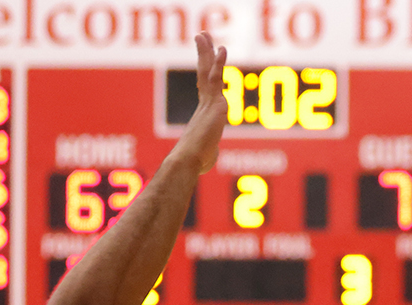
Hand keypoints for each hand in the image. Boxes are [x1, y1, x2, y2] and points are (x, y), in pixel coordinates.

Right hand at [175, 32, 227, 173]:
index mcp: (204, 113)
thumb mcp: (208, 154)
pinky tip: (222, 50)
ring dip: (207, 52)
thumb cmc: (196, 162)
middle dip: (203, 54)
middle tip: (201, 36)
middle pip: (203, 73)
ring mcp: (209, 103)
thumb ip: (210, 149)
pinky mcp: (214, 104)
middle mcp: (205, 104)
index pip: (205, 87)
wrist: (189, 160)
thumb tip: (208, 156)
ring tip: (204, 34)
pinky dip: (218, 64)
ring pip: (208, 71)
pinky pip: (216, 79)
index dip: (206, 71)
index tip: (207, 58)